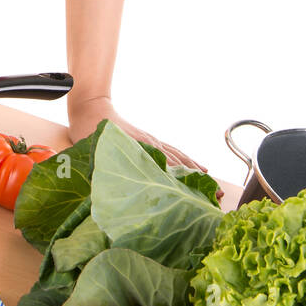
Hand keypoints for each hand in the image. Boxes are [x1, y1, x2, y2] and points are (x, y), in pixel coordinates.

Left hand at [67, 95, 222, 197]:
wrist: (91, 107)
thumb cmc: (89, 131)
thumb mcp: (94, 152)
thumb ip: (104, 170)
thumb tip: (109, 191)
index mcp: (140, 150)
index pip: (168, 169)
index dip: (185, 184)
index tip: (199, 198)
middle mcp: (151, 145)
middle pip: (181, 165)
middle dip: (199, 183)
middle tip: (216, 198)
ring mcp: (153, 142)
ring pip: (180, 158)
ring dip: (198, 173)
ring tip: (213, 187)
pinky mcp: (150, 141)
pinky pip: (174, 151)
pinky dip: (188, 160)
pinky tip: (197, 168)